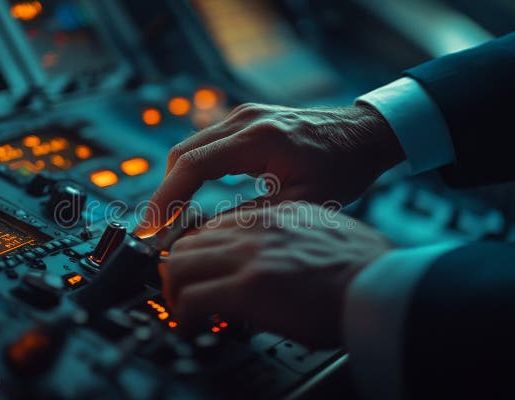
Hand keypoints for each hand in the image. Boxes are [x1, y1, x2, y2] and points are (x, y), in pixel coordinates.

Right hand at [135, 103, 404, 236]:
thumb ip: (254, 216)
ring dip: (175, 182)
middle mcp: (245, 120)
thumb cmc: (342, 168)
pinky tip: (191, 197)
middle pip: (182, 154)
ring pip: (190, 147)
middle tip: (155, 230)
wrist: (362, 134)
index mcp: (259, 139)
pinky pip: (205, 144)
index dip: (166, 199)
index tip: (151, 228)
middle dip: (164, 193)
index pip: (193, 166)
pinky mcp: (245, 119)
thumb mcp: (303, 202)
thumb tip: (208, 235)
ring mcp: (243, 115)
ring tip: (169, 219)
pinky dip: (192, 170)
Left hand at [162, 203, 393, 346]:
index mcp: (275, 215)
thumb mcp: (324, 234)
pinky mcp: (247, 287)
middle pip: (190, 241)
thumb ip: (293, 237)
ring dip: (177, 291)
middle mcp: (256, 229)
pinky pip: (192, 298)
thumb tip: (280, 259)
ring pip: (181, 264)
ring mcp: (249, 255)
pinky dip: (183, 315)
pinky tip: (191, 326)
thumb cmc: (365, 269)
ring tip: (183, 312)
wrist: (383, 286)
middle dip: (181, 270)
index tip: (200, 270)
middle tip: (184, 293)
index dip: (201, 252)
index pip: (215, 225)